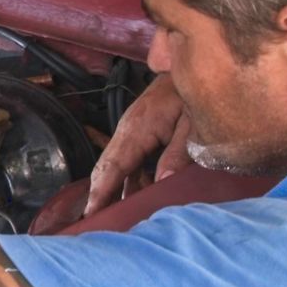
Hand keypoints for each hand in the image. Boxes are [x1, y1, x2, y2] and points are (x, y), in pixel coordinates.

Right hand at [84, 73, 191, 214]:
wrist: (195, 60)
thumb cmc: (195, 90)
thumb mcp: (195, 123)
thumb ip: (180, 153)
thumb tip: (163, 182)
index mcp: (138, 128)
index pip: (113, 166)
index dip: (101, 192)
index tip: (91, 215)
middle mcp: (128, 130)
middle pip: (107, 168)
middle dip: (101, 196)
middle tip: (96, 225)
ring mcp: (133, 131)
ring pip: (118, 167)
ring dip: (117, 191)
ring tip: (117, 219)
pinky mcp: (141, 132)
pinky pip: (130, 161)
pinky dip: (130, 180)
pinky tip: (138, 198)